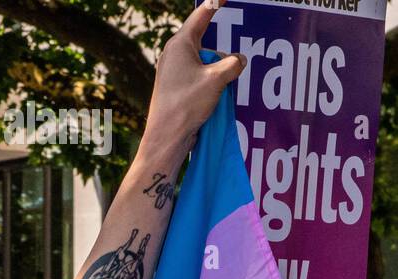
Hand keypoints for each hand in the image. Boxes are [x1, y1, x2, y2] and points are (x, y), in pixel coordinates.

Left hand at [145, 1, 245, 164]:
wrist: (166, 139)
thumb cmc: (186, 105)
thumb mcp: (218, 78)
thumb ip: (234, 63)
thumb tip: (238, 61)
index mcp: (180, 44)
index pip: (203, 14)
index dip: (217, 2)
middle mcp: (174, 54)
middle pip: (208, 45)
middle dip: (219, 59)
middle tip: (220, 78)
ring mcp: (173, 72)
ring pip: (206, 64)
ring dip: (216, 76)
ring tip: (211, 96)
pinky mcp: (176, 88)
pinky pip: (200, 79)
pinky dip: (209, 86)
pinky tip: (210, 101)